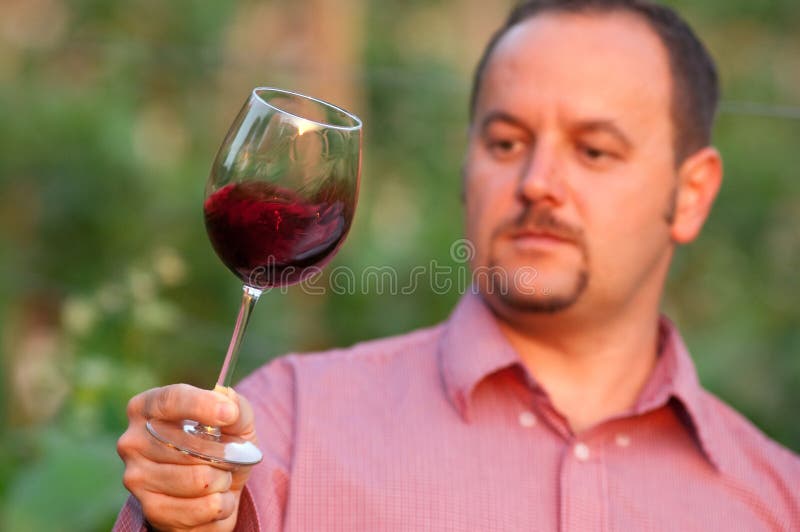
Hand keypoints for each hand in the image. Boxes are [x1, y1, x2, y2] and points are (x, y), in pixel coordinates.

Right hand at [117, 384, 256, 530]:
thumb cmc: (220, 443)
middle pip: (190, 445)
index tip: (228, 414)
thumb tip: (228, 405)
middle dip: (223, 453)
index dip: (201, 405)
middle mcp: (133, 441)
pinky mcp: (151, 510)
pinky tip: (213, 497)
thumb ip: (235, 406)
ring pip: (199, 480)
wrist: (213, 488)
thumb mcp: (235, 419)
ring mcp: (137, 477)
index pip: (171, 400)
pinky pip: (203, 508)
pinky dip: (221, 503)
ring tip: (219, 476)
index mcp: (148, 407)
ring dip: (223, 480)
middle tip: (227, 455)